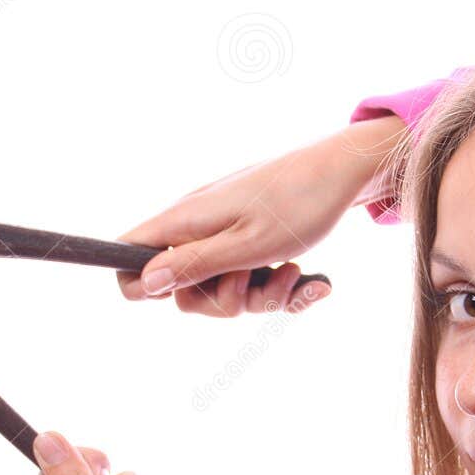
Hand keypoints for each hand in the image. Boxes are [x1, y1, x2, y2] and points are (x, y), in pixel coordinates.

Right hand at [116, 114, 407, 315]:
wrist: (346, 172)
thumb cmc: (298, 205)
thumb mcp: (247, 246)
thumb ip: (193, 265)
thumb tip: (142, 284)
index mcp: (185, 222)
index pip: (128, 253)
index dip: (138, 284)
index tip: (181, 293)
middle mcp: (199, 227)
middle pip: (184, 291)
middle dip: (224, 302)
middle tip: (256, 282)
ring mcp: (226, 234)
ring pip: (226, 290)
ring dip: (263, 296)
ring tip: (292, 273)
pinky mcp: (253, 242)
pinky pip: (256, 283)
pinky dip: (283, 289)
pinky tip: (312, 281)